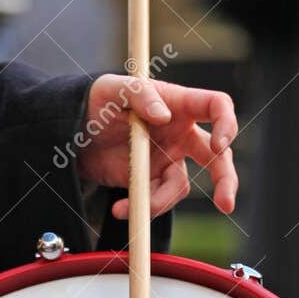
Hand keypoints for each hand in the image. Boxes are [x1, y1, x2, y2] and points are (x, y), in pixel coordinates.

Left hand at [77, 75, 237, 217]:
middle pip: (218, 156)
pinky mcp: (151, 182)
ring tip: (124, 208)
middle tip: (226, 205)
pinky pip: (157, 201)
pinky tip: (120, 209)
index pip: (217, 106)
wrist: (72, 135)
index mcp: (178, 104)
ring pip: (180, 187)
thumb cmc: (95, 101)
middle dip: (225, 180)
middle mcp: (179, 133)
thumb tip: (165, 115)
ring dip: (158, 202)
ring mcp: (167, 159)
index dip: (227, 124)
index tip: (220, 146)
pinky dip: (141, 209)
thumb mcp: (112, 89)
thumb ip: (139, 94)